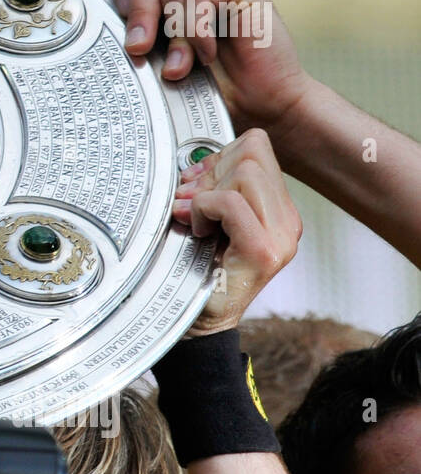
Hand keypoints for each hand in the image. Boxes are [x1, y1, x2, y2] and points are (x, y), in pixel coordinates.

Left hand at [113, 0, 311, 133]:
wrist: (260, 107)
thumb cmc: (212, 90)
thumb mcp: (159, 62)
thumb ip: (142, 34)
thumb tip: (113, 16)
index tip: (120, 13)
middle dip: (137, 16)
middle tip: (139, 50)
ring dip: (172, 35)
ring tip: (183, 66)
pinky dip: (195, 32)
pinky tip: (207, 55)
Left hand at [173, 129, 300, 335]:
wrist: (196, 325)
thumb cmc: (194, 273)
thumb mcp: (204, 218)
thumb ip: (209, 187)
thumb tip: (191, 166)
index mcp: (275, 209)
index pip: (256, 148)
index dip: (219, 156)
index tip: (194, 182)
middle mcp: (285, 221)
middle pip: (253, 153)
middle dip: (210, 169)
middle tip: (187, 200)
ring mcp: (280, 237)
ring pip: (246, 171)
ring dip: (205, 190)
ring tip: (191, 216)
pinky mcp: (264, 252)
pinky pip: (230, 202)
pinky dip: (203, 208)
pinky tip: (196, 230)